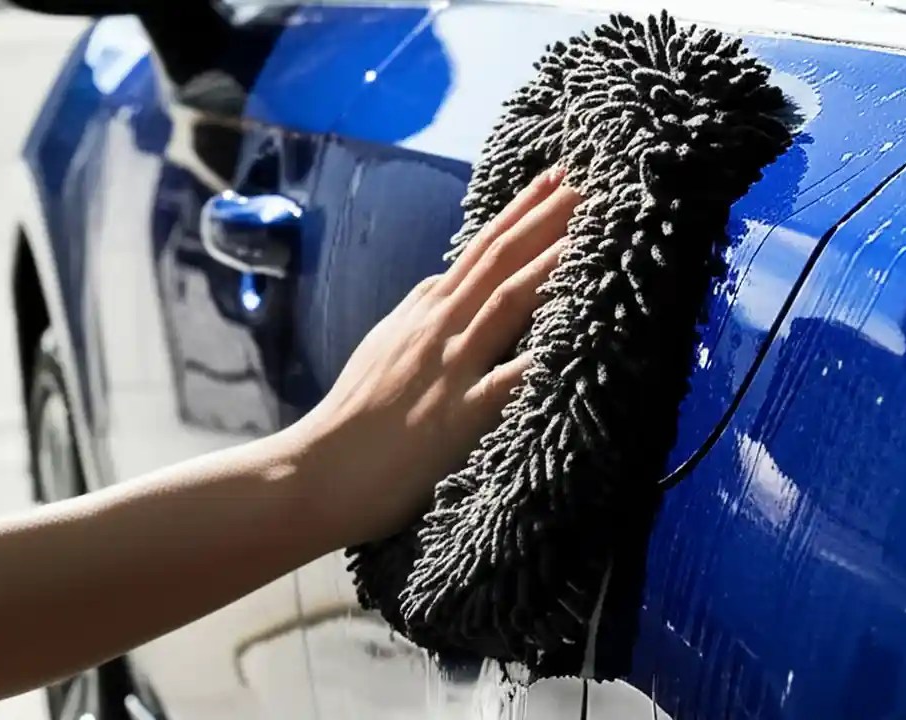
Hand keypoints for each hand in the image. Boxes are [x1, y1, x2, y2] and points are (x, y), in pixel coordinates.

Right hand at [288, 168, 581, 548]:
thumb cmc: (352, 417)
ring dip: (550, 260)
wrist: (315, 470)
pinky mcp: (457, 416)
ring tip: (590, 227)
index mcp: (424, 312)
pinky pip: (508, 379)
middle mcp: (438, 328)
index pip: (480, 249)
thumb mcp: (385, 346)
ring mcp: (448, 368)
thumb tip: (445, 282)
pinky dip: (542, 353)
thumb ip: (420, 314)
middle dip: (545, 216)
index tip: (554, 178)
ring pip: (506, 300)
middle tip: (589, 178)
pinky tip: (582, 333)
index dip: (519, 212)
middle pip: (499, 259)